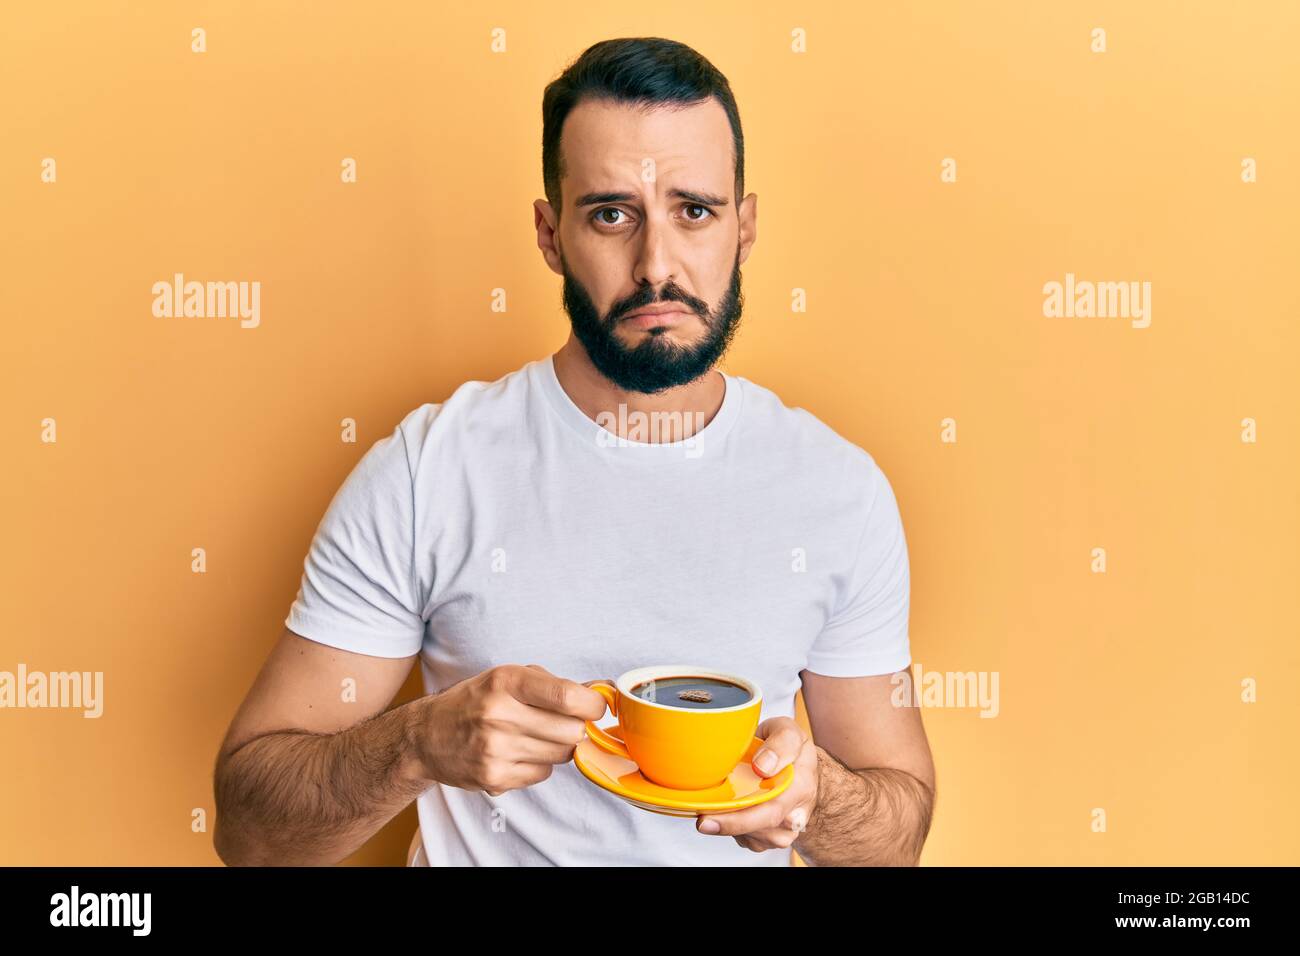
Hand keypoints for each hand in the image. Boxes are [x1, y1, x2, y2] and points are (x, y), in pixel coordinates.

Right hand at [417, 664, 606, 795]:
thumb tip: (602, 691)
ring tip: (537, 735)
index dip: (593, 705)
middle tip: (566, 722)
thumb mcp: (509, 677)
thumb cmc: (476, 701)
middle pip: (571, 731)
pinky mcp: (494, 778)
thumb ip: (553, 684)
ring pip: (562, 755)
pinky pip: (543, 773)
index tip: (597, 707)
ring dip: (559, 746)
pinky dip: (540, 764)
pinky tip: (519, 752)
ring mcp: (495, 750)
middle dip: (577, 727)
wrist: (426, 736)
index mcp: (506, 682)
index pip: (567, 697)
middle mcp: (499, 715)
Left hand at [695, 716, 818, 851]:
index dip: (740, 819)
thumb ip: (781, 743)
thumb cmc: (791, 752)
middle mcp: (794, 815)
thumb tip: (763, 766)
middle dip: (727, 826)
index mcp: (801, 788)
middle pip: (758, 830)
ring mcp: (782, 830)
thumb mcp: (789, 732)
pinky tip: (731, 809)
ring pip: (750, 837)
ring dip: (730, 824)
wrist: (800, 770)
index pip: (771, 811)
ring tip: (720, 802)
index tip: (711, 817)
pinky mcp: (768, 838)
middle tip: (702, 821)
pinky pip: (746, 839)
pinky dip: (733, 827)